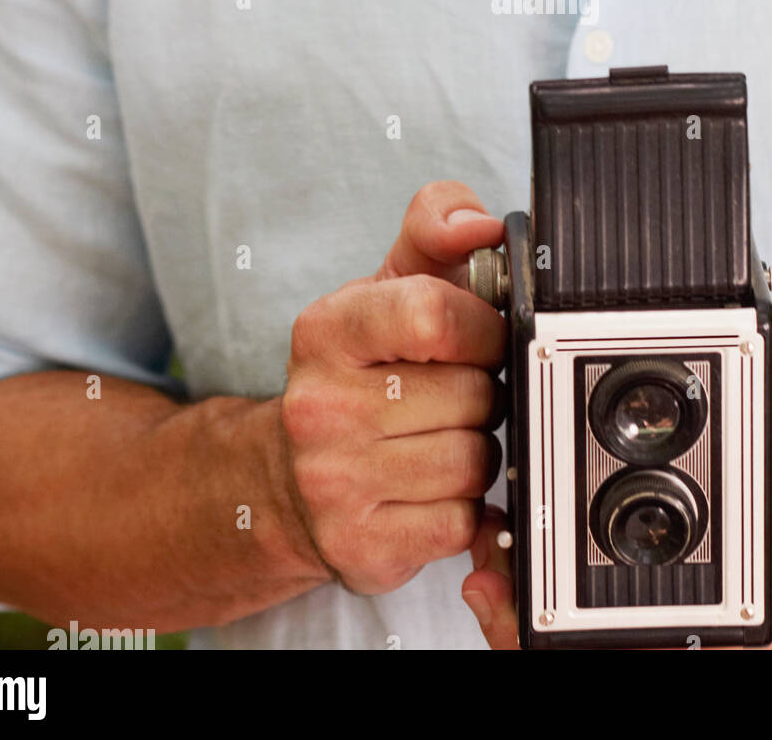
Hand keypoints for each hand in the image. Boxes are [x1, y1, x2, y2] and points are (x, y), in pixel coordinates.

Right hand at [279, 182, 507, 594]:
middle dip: (481, 392)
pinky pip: (463, 521)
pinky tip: (430, 489)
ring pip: (473, 460)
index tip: (479, 334)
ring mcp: (335, 483)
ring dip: (475, 451)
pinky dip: (463, 507)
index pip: (434, 312)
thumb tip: (484, 224)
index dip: (481, 325)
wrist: (288, 480)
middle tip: (452, 394)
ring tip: (440, 438)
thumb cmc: (359, 373)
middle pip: (470, 393)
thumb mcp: (388, 285)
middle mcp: (320, 407)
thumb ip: (436, 228)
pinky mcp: (361, 547)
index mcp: (327, 330)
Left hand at [461, 429, 771, 648]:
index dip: (567, 641)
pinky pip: (599, 615)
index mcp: (750, 638)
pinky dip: (553, 588)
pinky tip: (524, 551)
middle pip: (597, 657)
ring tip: (492, 554)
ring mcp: (685, 631)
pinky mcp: (670, 604)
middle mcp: (707, 646)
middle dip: (529, 623)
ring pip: (589, 642)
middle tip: (487, 571)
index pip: (644, 659)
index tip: (518, 603)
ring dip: (533, 605)